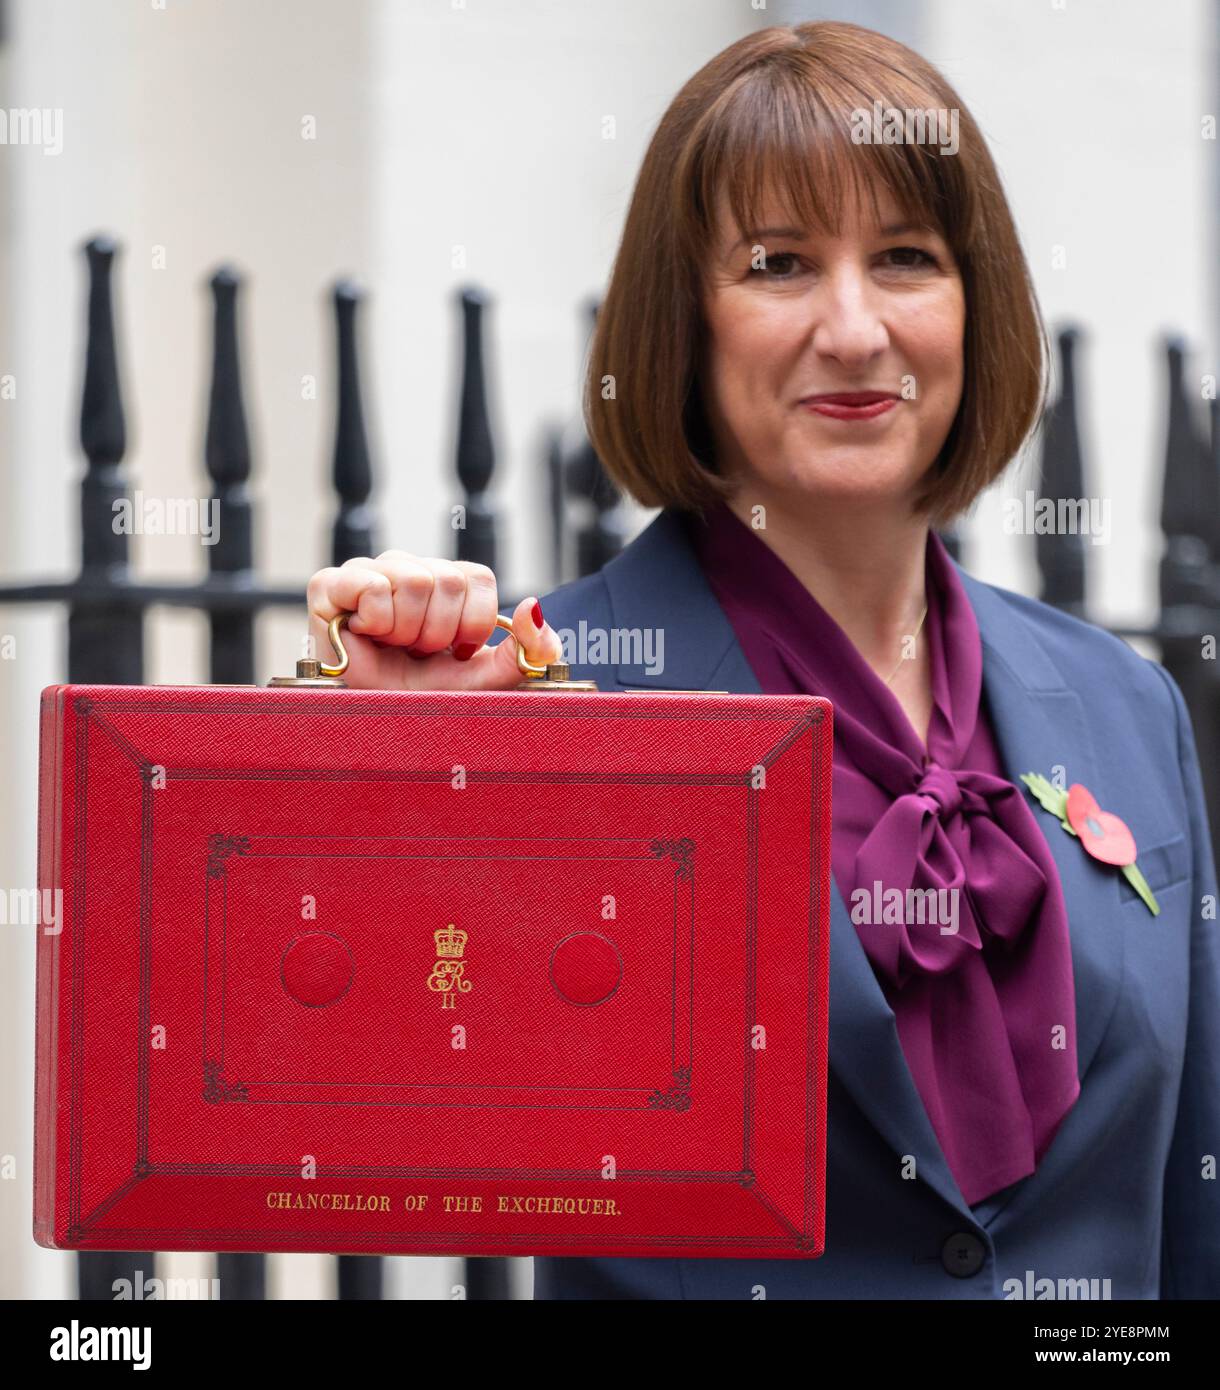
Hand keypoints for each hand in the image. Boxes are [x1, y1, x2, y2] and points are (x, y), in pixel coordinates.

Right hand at [305, 553, 563, 689]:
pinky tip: (365, 636)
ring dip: (408, 631)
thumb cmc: (424, 698)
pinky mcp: (329, 584)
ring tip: (393, 647)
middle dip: (439, 633)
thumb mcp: (487, 679)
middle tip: (418, 654)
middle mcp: (410, 568)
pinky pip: (371, 585)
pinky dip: (376, 621)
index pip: (478, 577)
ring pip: (415, 581)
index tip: (454, 652)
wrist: (370, 723)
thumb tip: (536, 606)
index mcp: (447, 583)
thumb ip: (527, 650)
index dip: (472, 623)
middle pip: (448, 580)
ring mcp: (369, 571)